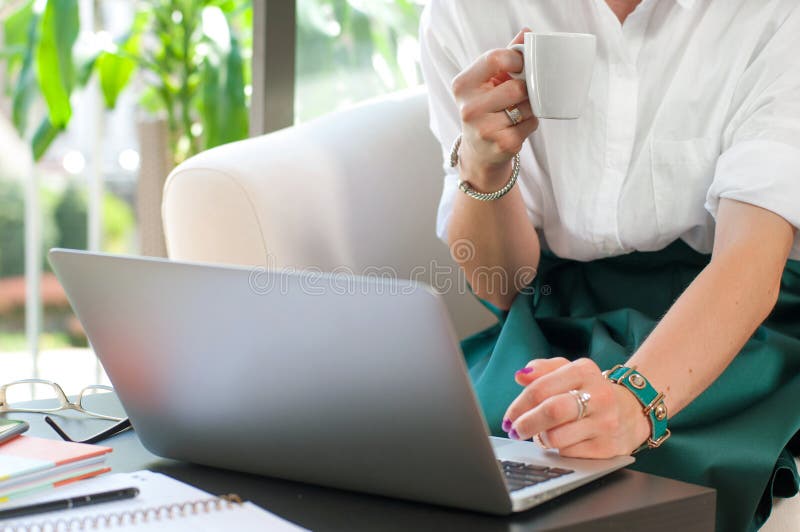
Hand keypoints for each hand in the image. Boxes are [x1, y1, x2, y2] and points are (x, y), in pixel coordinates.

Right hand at [451, 28, 538, 190]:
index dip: (516, 59)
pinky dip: (530, 124)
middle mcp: (468, 108)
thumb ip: (505, 56)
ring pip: (527, 106)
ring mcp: (484, 129)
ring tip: (516, 112)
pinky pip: (531, 124)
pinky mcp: (502, 144)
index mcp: (462, 85)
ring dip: (529, 108)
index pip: (495, 59)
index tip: (521, 65)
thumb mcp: (488, 81)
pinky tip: (517, 127)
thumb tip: (527, 32)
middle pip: (516, 87)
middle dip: (525, 89)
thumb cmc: (486, 109)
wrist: (479, 152)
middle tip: (519, 95)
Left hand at [502, 357, 651, 457]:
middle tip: (515, 430)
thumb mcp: (569, 372)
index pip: (541, 388)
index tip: (509, 417)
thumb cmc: (590, 391)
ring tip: (543, 434)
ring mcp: (606, 422)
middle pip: (551, 411)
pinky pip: (570, 453)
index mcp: (584, 371)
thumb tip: (520, 375)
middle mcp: (599, 394)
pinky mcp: (608, 448)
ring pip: (558, 437)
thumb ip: (543, 370)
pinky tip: (564, 442)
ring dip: (542, 439)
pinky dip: (559, 450)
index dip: (519, 405)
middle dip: (526, 424)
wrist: (632, 411)